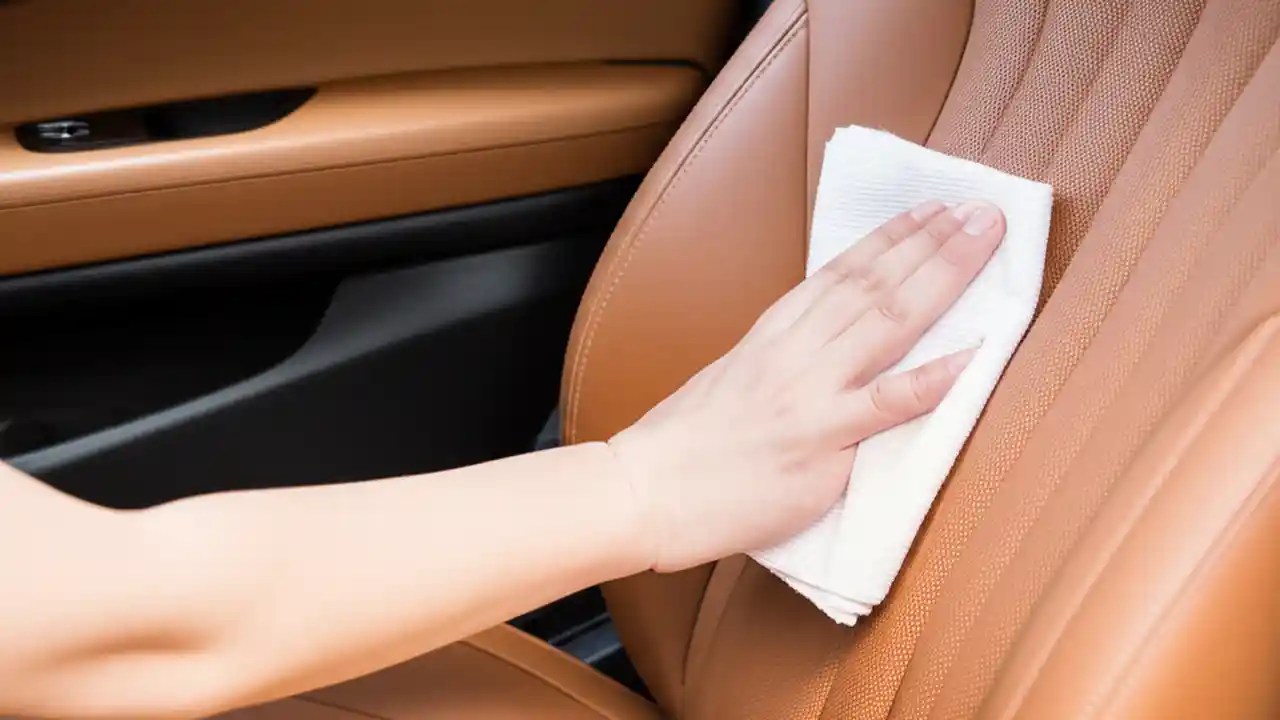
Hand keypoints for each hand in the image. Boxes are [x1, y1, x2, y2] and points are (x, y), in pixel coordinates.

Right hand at [609, 199, 1005, 571]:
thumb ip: (784, 362)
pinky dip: (933, 378)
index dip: (892, 237)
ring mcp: (810, 394)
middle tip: (979, 209)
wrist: (645, 490)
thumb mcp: (733, 380)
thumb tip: (829, 354)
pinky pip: (886, 406)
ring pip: (886, 322)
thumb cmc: (684, 444)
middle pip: (874, 284)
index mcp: (773, 334)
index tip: (931, 209)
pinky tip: (975, 355)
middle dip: (932, 242)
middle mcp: (795, 352)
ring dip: (942, 278)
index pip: (842, 272)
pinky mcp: (820, 444)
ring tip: (983, 244)